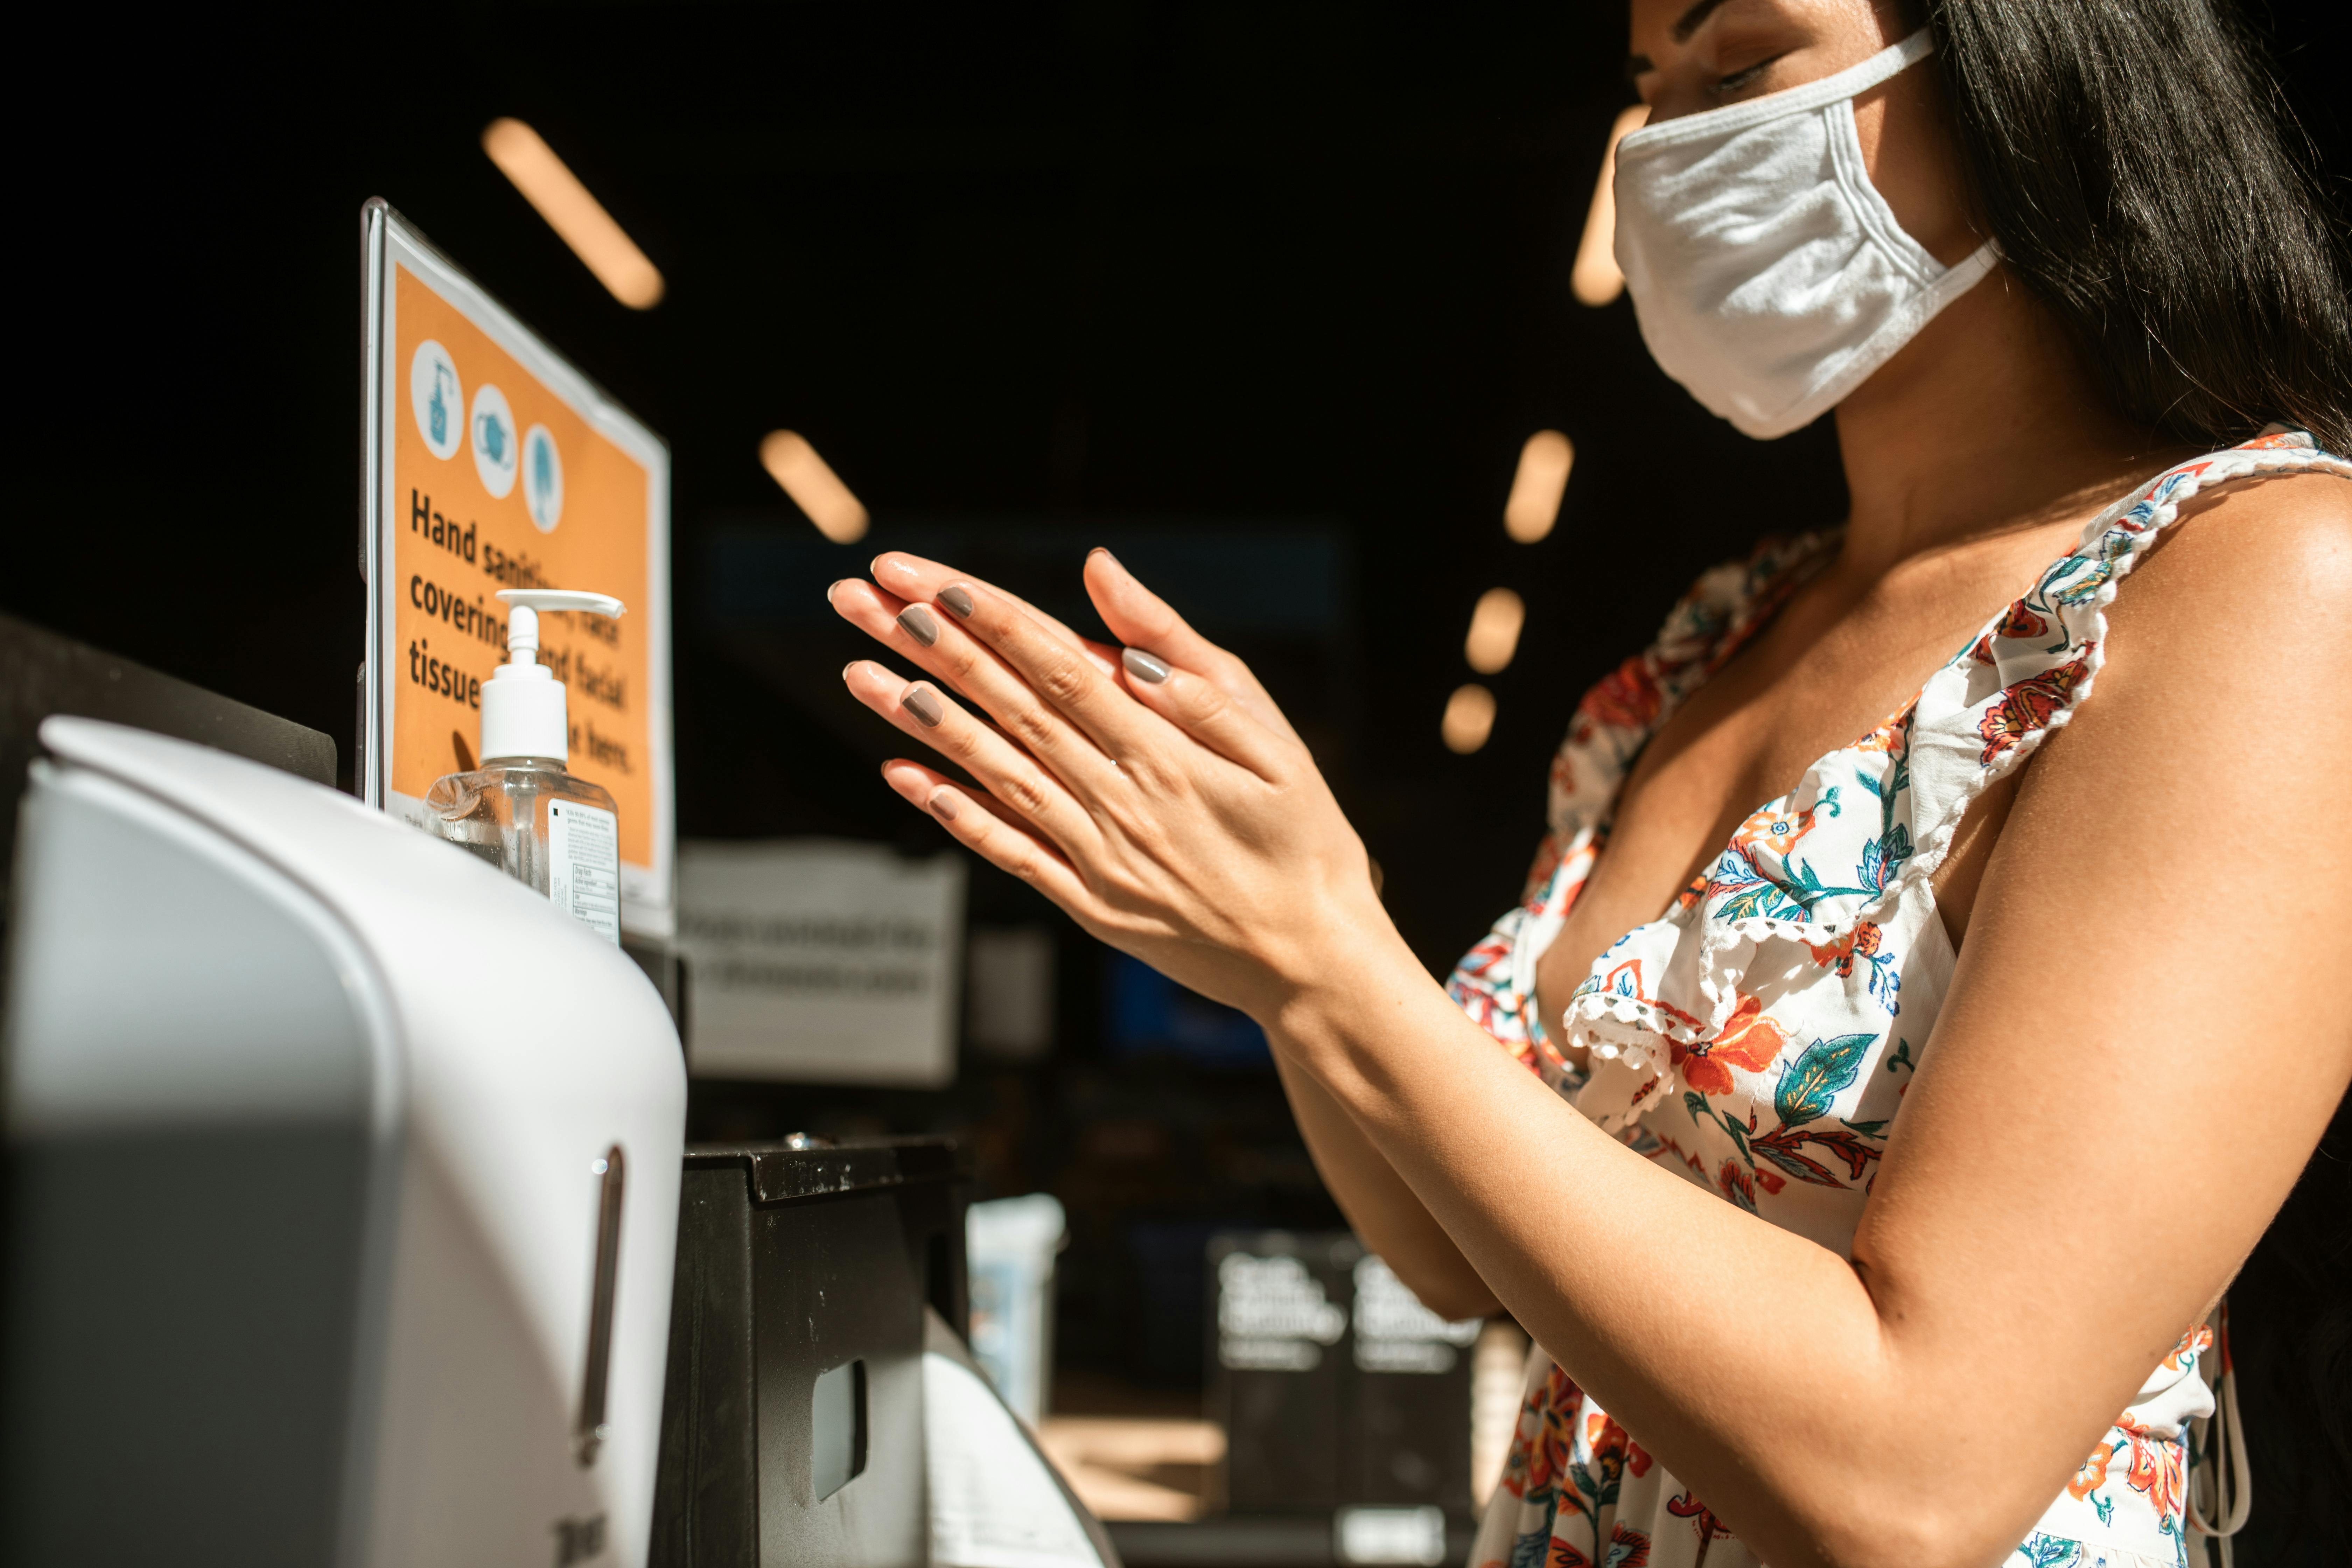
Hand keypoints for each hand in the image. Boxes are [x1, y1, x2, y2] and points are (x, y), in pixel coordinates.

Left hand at [827, 548, 1391, 1021]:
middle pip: (1009, 708)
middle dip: (930, 647)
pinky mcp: (1088, 905)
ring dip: (920, 720)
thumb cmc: (1305, 837)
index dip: (992, 622)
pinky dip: (951, 812)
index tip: (932, 583)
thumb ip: (1184, 659)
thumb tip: (1105, 580)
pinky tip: (900, 772)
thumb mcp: (1272, 736)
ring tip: (858, 669)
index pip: (1060, 668)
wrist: (1315, 962)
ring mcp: (1096, 860)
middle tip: (863, 598)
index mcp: (1167, 755)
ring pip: (993, 774)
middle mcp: (1120, 804)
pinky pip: (1007, 852)